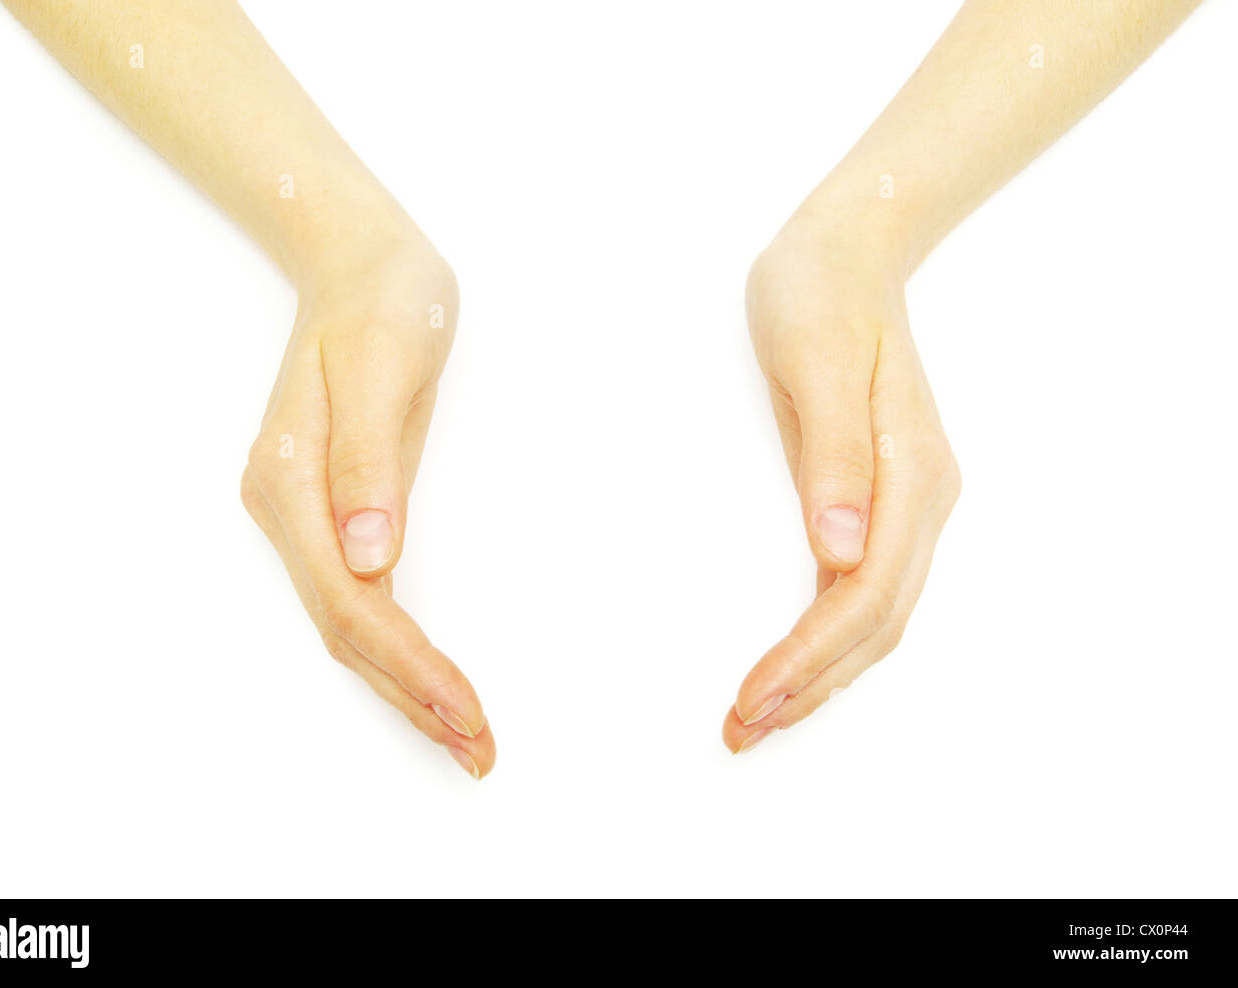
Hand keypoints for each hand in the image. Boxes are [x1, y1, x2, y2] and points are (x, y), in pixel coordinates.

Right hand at [240, 228, 494, 778]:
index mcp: (292, 482)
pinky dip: (398, 647)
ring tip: (464, 737)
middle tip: (478, 750)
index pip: (350, 601)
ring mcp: (305, 514)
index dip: (407, 663)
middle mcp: (288, 509)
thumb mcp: (379, 366)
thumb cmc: (381, 301)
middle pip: (346, 630)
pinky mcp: (333, 511)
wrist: (361, 261)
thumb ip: (368, 462)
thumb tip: (369, 555)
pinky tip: (431, 677)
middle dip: (411, 695)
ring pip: (350, 625)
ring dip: (404, 685)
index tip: (464, 710)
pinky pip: (361, 598)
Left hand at [725, 216, 959, 752]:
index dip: (811, 655)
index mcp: (911, 474)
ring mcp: (905, 503)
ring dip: (820, 674)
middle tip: (741, 729)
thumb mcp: (817, 361)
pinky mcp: (878, 500)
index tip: (754, 696)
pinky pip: (860, 590)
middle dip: (812, 685)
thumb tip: (838, 550)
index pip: (866, 592)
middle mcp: (920, 500)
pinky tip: (790, 663)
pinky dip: (824, 638)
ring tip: (756, 717)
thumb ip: (834, 456)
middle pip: (877, 622)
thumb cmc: (821, 294)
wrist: (847, 252)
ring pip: (873, 617)